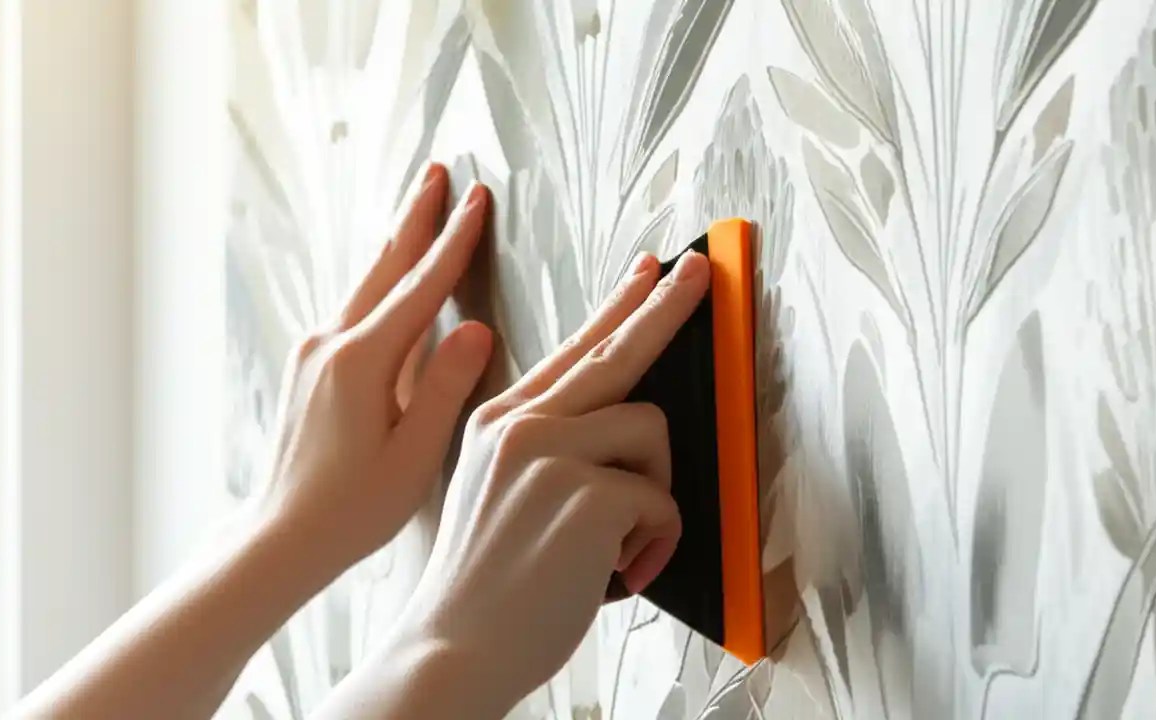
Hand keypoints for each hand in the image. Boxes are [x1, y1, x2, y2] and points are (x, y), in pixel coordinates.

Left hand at [256, 163, 492, 570]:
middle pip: (384, 267)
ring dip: (395, 245)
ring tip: (417, 208)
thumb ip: (444, 387)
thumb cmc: (353, 509)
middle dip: (416, 218)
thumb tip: (474, 328)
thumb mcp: (413, 455)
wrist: (280, 536)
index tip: (477, 198)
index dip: (453, 241)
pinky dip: (378, 282)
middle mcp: (331, 344)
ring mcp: (313, 353)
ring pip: (365, 285)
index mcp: (362, 362)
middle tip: (437, 171)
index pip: (420, 287)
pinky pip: (353, 310)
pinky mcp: (307, 368)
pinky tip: (388, 278)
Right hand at [388, 249, 710, 711]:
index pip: (575, 350)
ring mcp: (548, 455)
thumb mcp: (501, 494)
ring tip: (617, 545)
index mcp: (499, 423)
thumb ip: (549, 451)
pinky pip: (661, 499)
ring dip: (653, 493)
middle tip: (702, 271)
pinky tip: (618, 570)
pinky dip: (655, 542)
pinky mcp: (583, 495)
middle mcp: (519, 425)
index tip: (652, 271)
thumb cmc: (488, 585)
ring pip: (650, 433)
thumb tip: (626, 428)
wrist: (454, 648)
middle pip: (616, 350)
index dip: (621, 306)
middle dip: (667, 305)